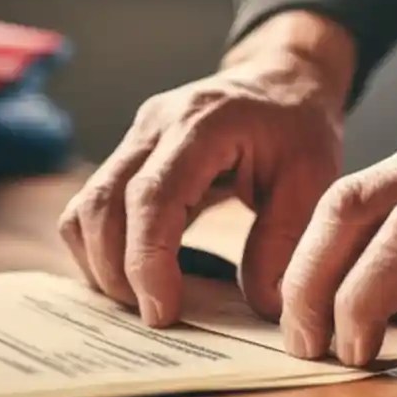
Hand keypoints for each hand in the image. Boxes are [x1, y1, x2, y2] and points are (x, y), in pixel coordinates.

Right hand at [60, 11, 354, 326]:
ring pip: (85, 208)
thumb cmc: (298, 127)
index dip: (147, 261)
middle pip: (103, 206)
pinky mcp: (127, 154)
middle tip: (154, 316)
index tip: (162, 310)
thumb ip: (282, 242)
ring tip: (142, 299)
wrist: (281, 80)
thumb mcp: (311, 181)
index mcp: (202, 125)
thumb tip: (259, 306)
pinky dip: (100, 247)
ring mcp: (134, 137)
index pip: (150, 198)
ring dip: (102, 263)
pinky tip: (132, 274)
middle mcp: (155, 126)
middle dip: (118, 273)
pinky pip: (90, 206)